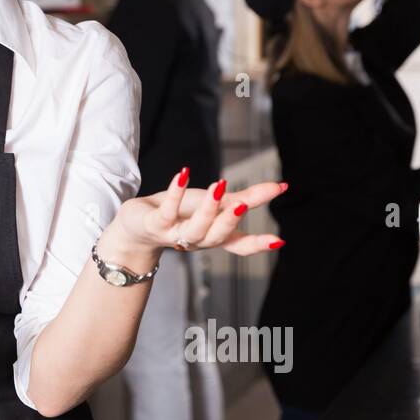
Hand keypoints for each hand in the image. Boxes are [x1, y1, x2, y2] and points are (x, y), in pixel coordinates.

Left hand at [107, 167, 287, 258]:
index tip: (278, 240)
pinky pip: (166, 211)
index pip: (239, 245)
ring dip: (208, 209)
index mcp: (214, 236)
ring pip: (194, 229)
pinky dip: (175, 192)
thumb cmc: (181, 212)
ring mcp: (175, 234)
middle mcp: (197, 240)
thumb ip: (248, 198)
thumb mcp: (217, 202)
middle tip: (242, 204)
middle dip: (229, 221)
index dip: (257, 244)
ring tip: (219, 186)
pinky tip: (184, 174)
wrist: (137, 226)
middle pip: (216, 237)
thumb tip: (281, 187)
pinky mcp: (155, 223)